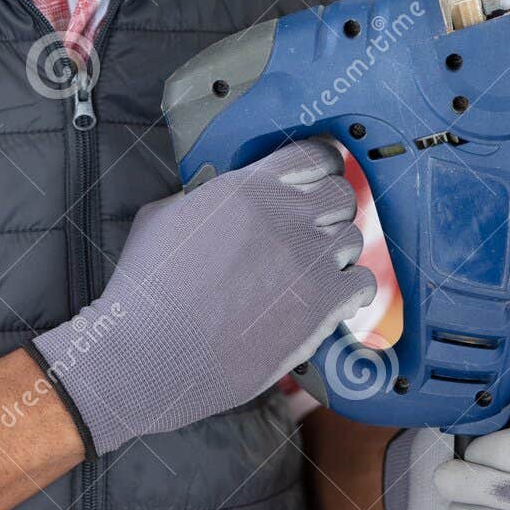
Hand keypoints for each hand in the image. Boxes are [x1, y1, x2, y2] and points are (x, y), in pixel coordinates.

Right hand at [35, 138, 375, 455]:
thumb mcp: (163, 215)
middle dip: (328, 212)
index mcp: (248, 186)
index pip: (313, 154)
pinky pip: (363, 284)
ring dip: (336, 255)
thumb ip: (204, 196)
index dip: (320, 167)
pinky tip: (330, 301)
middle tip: (310, 233)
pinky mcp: (321, 305)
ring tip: (309, 273)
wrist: (150, 355)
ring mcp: (307, 259)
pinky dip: (350, 292)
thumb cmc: (147, 290)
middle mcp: (285, 215)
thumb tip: (217, 197)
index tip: (316, 181)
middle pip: (341, 195)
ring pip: (353, 240)